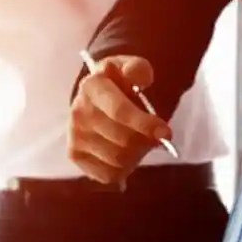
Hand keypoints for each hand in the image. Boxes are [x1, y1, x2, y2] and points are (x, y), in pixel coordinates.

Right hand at [69, 55, 171, 184]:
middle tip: (156, 137)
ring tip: (142, 143)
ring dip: (138, 155)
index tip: (166, 133)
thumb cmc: (120, 83)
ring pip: (117, 159)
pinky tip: (128, 156)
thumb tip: (141, 79)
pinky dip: (124, 169)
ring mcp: (75, 135)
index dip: (145, 124)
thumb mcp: (131, 67)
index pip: (119, 111)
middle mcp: (79, 112)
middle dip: (146, 141)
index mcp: (92, 86)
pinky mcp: (75, 155)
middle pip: (122, 139)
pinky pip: (107, 174)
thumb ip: (138, 69)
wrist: (98, 96)